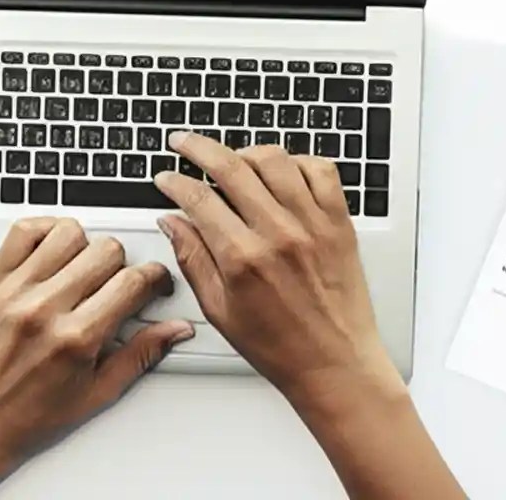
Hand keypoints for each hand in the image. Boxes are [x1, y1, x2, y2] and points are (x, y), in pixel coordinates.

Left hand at [0, 218, 192, 494]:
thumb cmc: (32, 415)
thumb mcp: (98, 393)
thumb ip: (141, 354)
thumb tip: (175, 330)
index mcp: (76, 339)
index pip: (133, 282)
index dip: (155, 277)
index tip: (156, 283)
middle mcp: (45, 309)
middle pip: (106, 251)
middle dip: (122, 265)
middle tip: (117, 285)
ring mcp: (17, 292)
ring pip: (69, 233)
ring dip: (85, 246)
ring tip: (84, 270)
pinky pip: (23, 231)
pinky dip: (45, 231)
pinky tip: (54, 253)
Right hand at [153, 133, 402, 405]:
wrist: (335, 363)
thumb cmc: (280, 347)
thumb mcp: (220, 311)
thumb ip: (193, 259)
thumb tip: (172, 223)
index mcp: (243, 258)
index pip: (198, 198)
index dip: (175, 181)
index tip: (166, 177)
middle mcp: (278, 234)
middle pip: (230, 166)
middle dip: (199, 148)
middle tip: (184, 143)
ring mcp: (312, 224)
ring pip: (274, 159)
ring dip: (246, 151)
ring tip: (233, 159)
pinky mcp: (339, 222)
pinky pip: (321, 170)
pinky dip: (298, 161)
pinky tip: (283, 172)